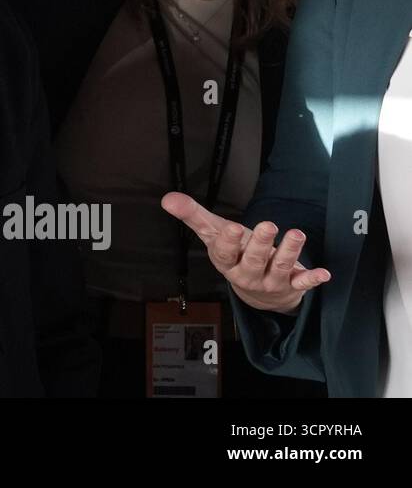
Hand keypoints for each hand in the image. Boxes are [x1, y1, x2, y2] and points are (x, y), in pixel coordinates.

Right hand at [162, 192, 330, 314]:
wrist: (258, 293)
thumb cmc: (235, 255)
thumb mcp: (215, 234)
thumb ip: (193, 215)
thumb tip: (167, 198)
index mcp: (227, 261)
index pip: (224, 254)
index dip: (228, 243)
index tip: (232, 228)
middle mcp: (247, 275)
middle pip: (254, 260)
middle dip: (262, 244)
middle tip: (269, 226)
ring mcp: (270, 282)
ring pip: (279, 268)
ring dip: (290, 252)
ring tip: (297, 235)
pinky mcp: (292, 286)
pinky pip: (302, 283)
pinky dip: (312, 279)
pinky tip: (323, 273)